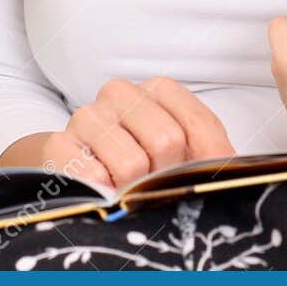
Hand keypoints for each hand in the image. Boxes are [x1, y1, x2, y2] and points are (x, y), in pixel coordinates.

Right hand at [39, 76, 234, 190]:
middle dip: (164, 174)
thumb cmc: (150, 167)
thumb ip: (216, 154)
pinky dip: (104, 195)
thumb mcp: (192, 157)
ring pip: (130, 163)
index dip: (196, 160)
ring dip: (133, 189)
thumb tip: (228, 169)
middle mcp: (120, 93)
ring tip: (126, 187)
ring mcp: (87, 116)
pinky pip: (93, 178)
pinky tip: (101, 189)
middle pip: (166, 140)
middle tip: (151, 182)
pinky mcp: (57, 144)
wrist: (90, 179)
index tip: (183, 170)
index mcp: (158, 90)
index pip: (197, 126)